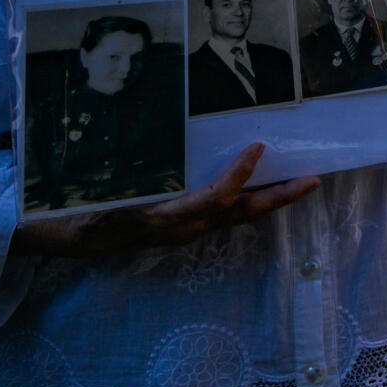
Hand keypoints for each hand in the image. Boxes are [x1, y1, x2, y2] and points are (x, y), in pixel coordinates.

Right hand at [13, 143, 317, 257]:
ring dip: (270, 199)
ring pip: (238, 215)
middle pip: (241, 213)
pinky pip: (226, 215)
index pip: (214, 200)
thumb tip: (151, 183)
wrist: (72, 238)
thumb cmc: (83, 212)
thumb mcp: (103, 200)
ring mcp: (188, 231)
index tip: (258, 148)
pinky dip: (249, 199)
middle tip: (314, 180)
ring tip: (301, 179)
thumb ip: (128, 194)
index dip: (239, 177)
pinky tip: (264, 184)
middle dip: (280, 198)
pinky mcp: (188, 227)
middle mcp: (184, 229)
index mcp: (166, 219)